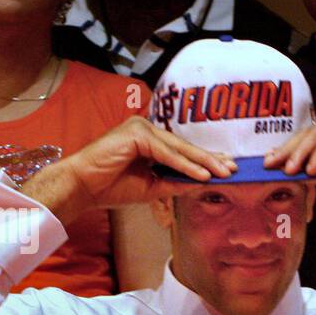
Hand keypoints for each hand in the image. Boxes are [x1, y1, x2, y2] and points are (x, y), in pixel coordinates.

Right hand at [22, 115, 234, 222]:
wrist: (83, 187)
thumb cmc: (110, 187)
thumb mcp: (150, 187)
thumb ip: (173, 183)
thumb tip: (200, 184)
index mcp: (147, 139)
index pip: (181, 150)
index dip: (204, 160)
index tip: (225, 169)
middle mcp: (145, 128)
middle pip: (183, 146)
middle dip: (209, 159)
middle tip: (232, 169)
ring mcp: (140, 127)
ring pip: (177, 148)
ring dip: (201, 162)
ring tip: (222, 173)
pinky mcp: (136, 133)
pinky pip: (165, 152)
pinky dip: (184, 165)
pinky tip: (200, 174)